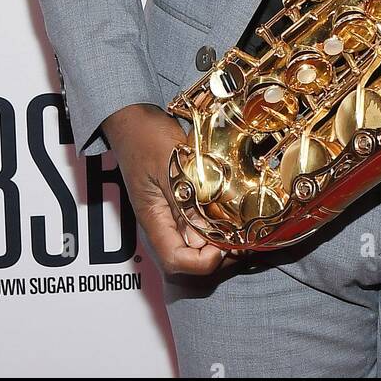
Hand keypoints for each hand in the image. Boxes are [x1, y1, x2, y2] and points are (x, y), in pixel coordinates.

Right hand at [103, 103, 230, 278]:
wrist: (133, 117)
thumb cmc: (144, 136)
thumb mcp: (168, 162)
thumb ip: (186, 196)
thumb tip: (209, 228)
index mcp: (153, 219)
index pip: (174, 261)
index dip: (202, 262)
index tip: (225, 244)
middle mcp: (162, 223)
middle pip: (191, 258)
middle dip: (221, 254)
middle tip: (247, 238)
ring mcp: (172, 213)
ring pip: (199, 243)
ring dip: (223, 241)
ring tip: (246, 227)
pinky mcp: (182, 202)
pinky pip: (201, 223)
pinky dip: (220, 224)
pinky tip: (237, 213)